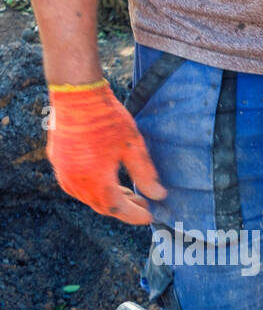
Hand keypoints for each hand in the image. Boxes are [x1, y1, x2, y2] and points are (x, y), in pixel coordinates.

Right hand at [47, 79, 164, 224]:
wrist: (76, 92)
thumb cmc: (107, 118)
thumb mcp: (133, 147)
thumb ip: (145, 175)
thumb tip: (158, 196)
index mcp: (94, 178)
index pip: (117, 208)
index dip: (134, 215)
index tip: (150, 216)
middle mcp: (74, 179)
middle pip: (101, 205)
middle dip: (124, 208)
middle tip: (143, 204)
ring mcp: (62, 169)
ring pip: (87, 197)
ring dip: (108, 199)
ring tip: (129, 193)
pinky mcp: (57, 159)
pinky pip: (75, 185)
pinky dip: (93, 189)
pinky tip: (106, 182)